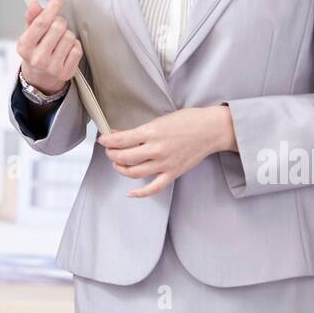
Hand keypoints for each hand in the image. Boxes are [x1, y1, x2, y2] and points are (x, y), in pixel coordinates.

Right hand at [16, 0, 81, 94]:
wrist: (39, 79)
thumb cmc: (35, 52)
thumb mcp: (29, 35)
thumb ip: (32, 18)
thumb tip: (34, 4)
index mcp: (24, 47)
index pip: (41, 22)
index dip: (52, 7)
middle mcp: (37, 58)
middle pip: (57, 26)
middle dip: (59, 22)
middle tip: (56, 27)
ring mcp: (52, 67)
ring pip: (69, 36)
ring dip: (67, 35)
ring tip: (59, 41)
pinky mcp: (66, 73)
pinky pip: (77, 48)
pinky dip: (74, 46)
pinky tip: (66, 50)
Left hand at [97, 104, 236, 197]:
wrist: (211, 130)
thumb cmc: (188, 120)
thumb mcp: (160, 119)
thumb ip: (140, 130)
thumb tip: (120, 134)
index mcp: (151, 132)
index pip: (120, 140)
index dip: (107, 140)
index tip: (103, 139)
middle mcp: (156, 150)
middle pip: (123, 157)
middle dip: (112, 154)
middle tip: (110, 150)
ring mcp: (164, 164)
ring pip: (133, 172)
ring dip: (120, 169)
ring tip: (117, 163)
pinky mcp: (172, 174)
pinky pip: (152, 188)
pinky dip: (139, 193)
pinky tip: (130, 192)